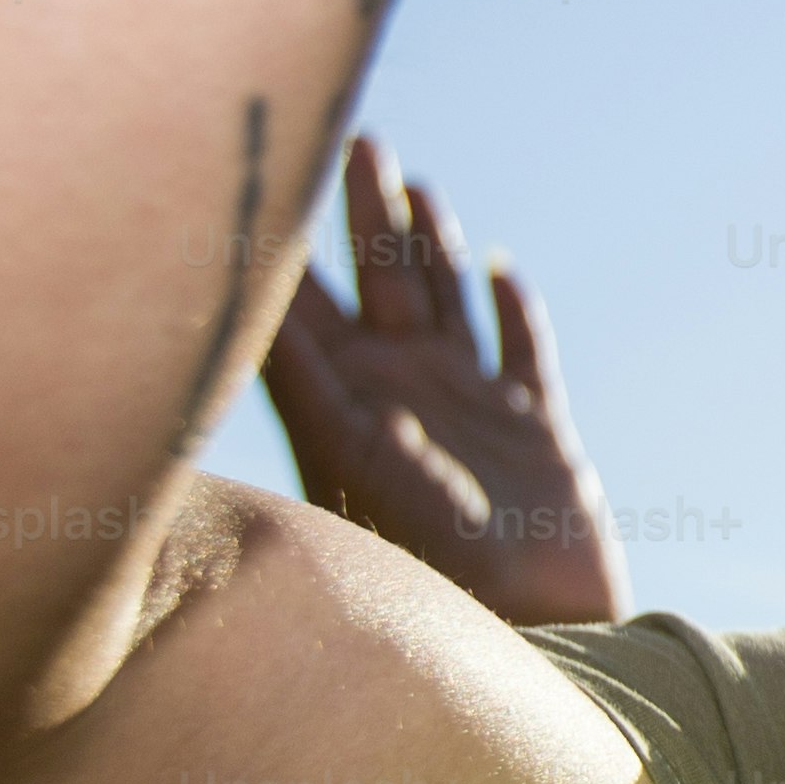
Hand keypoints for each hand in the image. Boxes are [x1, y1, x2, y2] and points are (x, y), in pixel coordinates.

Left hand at [260, 136, 628, 625]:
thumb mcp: (346, 463)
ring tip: (412, 182)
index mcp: (345, 401)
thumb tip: (247, 297)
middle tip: (353, 138)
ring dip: (429, 243)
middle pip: (376, 281)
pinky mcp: (537, 438)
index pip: (299, 303)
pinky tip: (502, 270)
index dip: (282, 238)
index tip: (267, 161)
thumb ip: (305, 380)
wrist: (530, 646)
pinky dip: (515, 310)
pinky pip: (525, 354)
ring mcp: (470, 415)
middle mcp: (402, 397)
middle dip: (364, 212)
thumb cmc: (425, 574)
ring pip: (444, 304)